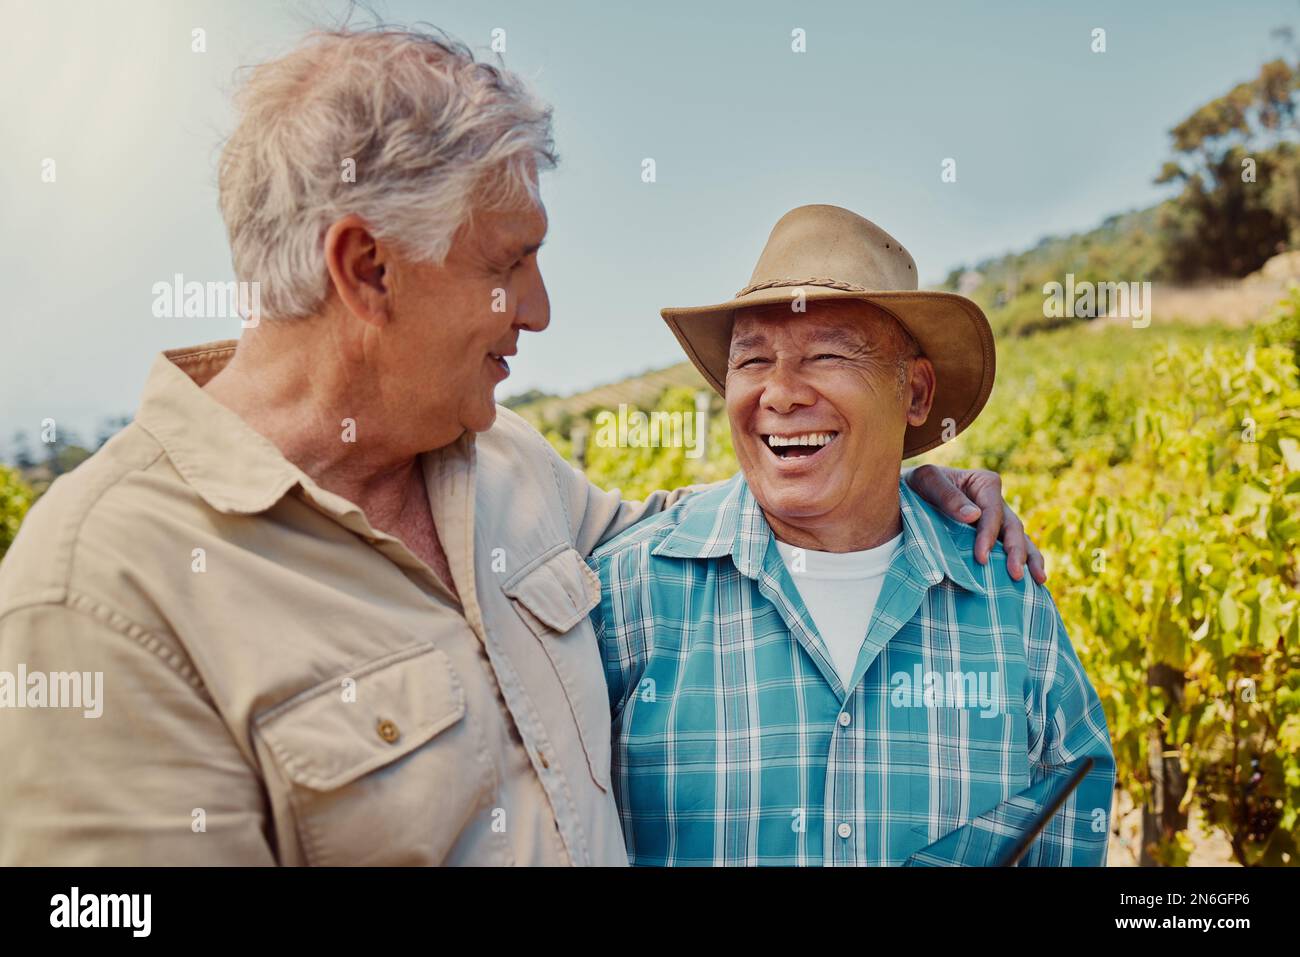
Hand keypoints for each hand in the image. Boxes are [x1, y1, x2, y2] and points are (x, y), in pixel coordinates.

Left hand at [904, 464, 1045, 583]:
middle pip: (1012, 527)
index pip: (993, 511)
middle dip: (1016, 552)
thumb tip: (974, 516)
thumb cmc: (916, 485)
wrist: (906, 497)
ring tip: (1038, 580)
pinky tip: (1032, 583)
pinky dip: (1023, 564)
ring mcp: (997, 522)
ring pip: (1021, 540)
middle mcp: (995, 503)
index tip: (980, 558)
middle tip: (1015, 575)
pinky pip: (1011, 552)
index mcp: (984, 484)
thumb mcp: (926, 480)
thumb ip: (947, 495)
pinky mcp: (993, 540)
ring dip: (1030, 560)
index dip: (989, 535)